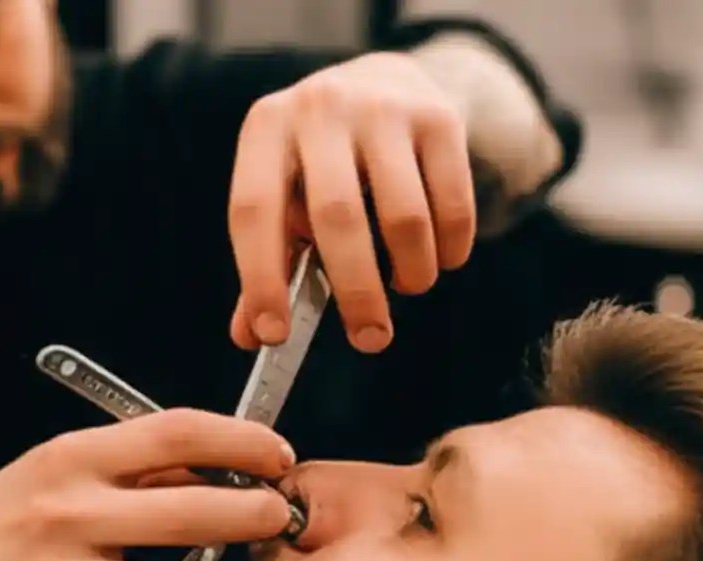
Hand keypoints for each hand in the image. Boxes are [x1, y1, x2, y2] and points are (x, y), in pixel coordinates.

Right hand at [0, 409, 295, 560]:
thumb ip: (144, 467)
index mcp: (77, 456)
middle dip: (248, 516)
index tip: (278, 456)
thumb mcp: (72, 463)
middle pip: (182, 513)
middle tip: (274, 521)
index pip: (174, 434)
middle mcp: (64, 510)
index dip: (240, 441)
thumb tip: (237, 468)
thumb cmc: (25, 505)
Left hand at [227, 51, 476, 353]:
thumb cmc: (322, 157)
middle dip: (355, 291)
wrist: (387, 80)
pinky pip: (451, 205)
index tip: (274, 334)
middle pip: (336, 217)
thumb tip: (251, 334)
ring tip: (406, 285)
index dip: (260, 278)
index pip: (252, 211)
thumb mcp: (283, 192)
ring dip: (410, 272)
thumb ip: (270, 260)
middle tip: (370, 338)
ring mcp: (383, 107)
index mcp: (266, 129)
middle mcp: (320, 108)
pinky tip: (437, 259)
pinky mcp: (440, 117)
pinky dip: (448, 250)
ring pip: (404, 217)